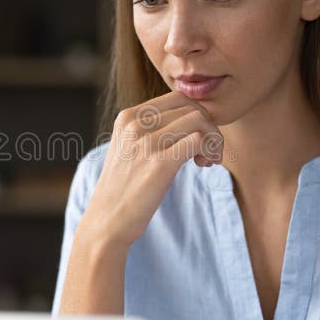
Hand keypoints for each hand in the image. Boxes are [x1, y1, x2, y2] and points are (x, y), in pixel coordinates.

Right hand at [79, 91, 223, 248]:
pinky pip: (198, 140)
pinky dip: (210, 149)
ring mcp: (145, 142)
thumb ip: (152, 130)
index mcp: (127, 117)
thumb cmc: (124, 189)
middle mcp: (134, 124)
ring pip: (199, 119)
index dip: (198, 115)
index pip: (178, 98)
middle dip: (209, 127)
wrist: (107, 222)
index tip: (198, 139)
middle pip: (192, 106)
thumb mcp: (130, 149)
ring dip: (213, 139)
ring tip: (207, 160)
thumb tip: (191, 119)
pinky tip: (203, 165)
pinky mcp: (158, 163)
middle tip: (207, 152)